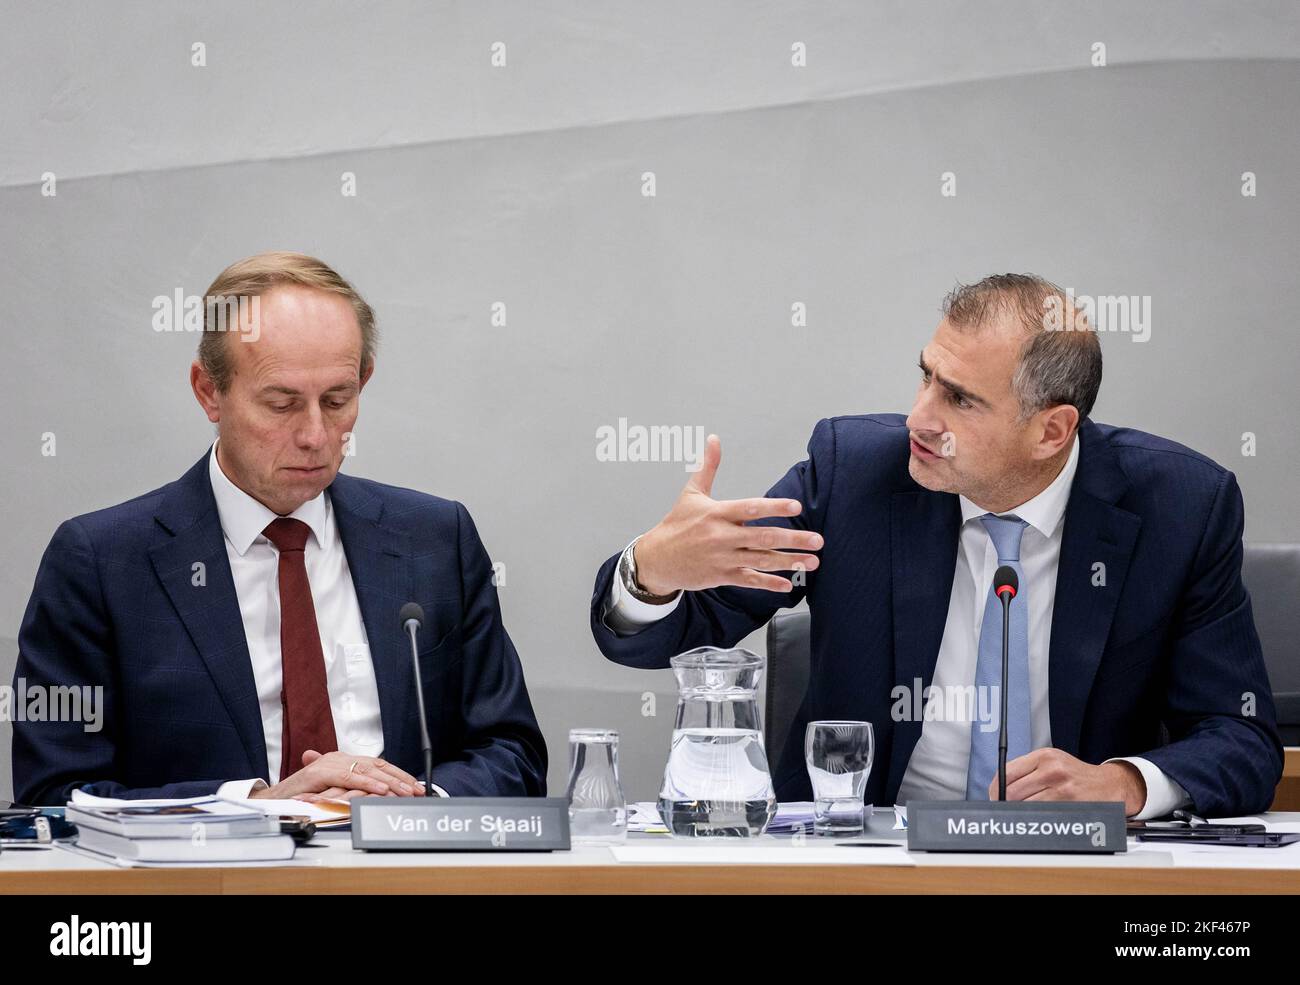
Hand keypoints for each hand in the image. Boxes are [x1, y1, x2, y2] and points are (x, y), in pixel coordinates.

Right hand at [248, 750, 425, 800]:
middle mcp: (339, 758)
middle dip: (400, 778)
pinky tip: (382, 790)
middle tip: (417, 789)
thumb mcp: (333, 791)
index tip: (415, 785)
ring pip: (367, 770)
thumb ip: (352, 789)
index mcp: (344, 761)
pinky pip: (350, 778)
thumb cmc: (303, 796)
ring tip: (406, 791)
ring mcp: (330, 763)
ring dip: (389, 782)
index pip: (377, 765)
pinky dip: (368, 784)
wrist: (274, 798)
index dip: (398, 774)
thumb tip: (378, 794)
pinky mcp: (321, 773)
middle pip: (377, 765)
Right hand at [633, 434, 823, 595]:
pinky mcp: (721, 576)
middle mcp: (721, 536)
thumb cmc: (676, 525)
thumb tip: (714, 439)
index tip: (797, 507)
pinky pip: (749, 580)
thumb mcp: (691, 494)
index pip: (749, 508)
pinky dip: (768, 583)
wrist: (656, 559)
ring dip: (789, 561)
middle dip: (793, 539)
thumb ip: (708, 467)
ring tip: (812, 561)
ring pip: (760, 560)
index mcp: (717, 513)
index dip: (774, 507)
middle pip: (762, 537)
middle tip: (818, 540)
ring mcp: (722, 558)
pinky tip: (787, 585)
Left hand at [990, 748, 1146, 816]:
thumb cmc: (1076, 775)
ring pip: (1024, 805)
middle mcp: (1051, 768)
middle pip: (1012, 791)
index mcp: (1043, 756)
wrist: (1109, 784)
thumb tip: (999, 788)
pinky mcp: (1069, 802)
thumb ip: (1027, 770)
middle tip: (1004, 809)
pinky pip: (1041, 814)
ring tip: (1020, 814)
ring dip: (1018, 812)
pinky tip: (1036, 817)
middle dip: (1004, 803)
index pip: (1006, 771)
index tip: (993, 796)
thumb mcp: (1051, 762)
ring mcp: (1061, 786)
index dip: (995, 787)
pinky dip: (1034, 817)